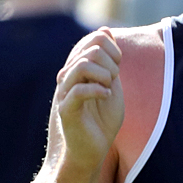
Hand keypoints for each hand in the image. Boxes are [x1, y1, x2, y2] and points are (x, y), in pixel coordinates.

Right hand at [54, 30, 125, 173]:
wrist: (92, 152)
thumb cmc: (102, 121)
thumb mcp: (111, 85)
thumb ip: (110, 61)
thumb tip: (104, 30)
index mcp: (78, 68)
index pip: (95, 38)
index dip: (112, 49)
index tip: (117, 68)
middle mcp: (68, 76)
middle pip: (91, 49)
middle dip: (111, 64)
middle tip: (113, 82)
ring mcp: (65, 92)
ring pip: (83, 65)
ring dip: (104, 75)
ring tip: (108, 89)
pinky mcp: (66, 110)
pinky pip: (79, 90)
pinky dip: (98, 90)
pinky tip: (106, 97)